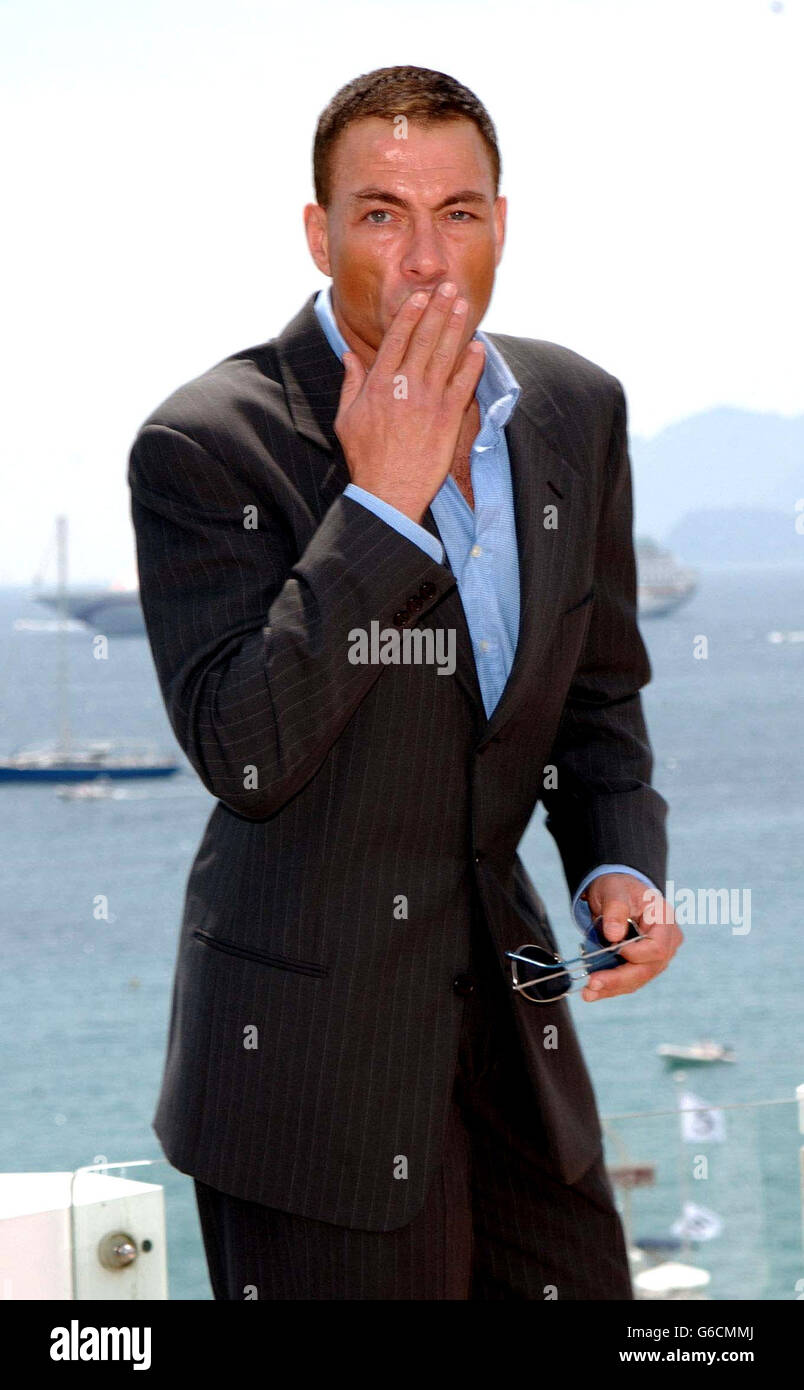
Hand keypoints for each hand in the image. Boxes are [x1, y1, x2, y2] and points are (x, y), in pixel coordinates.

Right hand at [333, 282, 484, 523]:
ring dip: (456, 327)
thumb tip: (349, 356)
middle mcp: (404, 386)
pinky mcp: (448, 418)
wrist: (388, 490)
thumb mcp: (346, 418)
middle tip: (449, 287)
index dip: (410, 314)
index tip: (420, 296)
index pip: (397, 339)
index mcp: (378, 383)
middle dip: (438, 309)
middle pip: (424, 338)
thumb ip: (350, 383)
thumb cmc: (365, 458)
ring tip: (463, 305)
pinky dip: (472, 364)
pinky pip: (464, 383)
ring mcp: (428, 400)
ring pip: (445, 354)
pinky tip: (479, 346)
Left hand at [578, 872, 682, 1001]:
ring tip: (588, 993)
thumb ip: (615, 909)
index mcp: (665, 921)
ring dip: (612, 988)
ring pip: (637, 979)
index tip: (613, 948)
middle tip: (592, 984)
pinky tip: (592, 992)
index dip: (635, 954)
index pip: (658, 948)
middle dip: (619, 979)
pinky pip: (629, 980)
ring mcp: (656, 957)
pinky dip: (611, 987)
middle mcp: (667, 942)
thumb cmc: (618, 887)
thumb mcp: (614, 890)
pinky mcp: (642, 965)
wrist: (617, 893)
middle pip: (647, 969)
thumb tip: (613, 936)